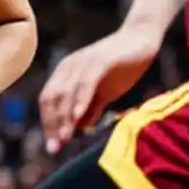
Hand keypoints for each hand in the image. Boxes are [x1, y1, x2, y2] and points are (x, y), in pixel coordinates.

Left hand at [39, 27, 160, 153]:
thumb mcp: (102, 92)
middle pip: (51, 98)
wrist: (141, 40)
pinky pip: (85, 83)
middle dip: (52, 125)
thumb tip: (80, 127)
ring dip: (64, 118)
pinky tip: (79, 118)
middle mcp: (69, 66)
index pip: (48, 101)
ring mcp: (83, 62)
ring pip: (65, 93)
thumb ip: (90, 107)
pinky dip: (80, 101)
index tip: (54, 147)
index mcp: (65, 73)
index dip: (48, 124)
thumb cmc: (121, 66)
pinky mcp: (99, 60)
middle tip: (56, 148)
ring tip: (65, 138)